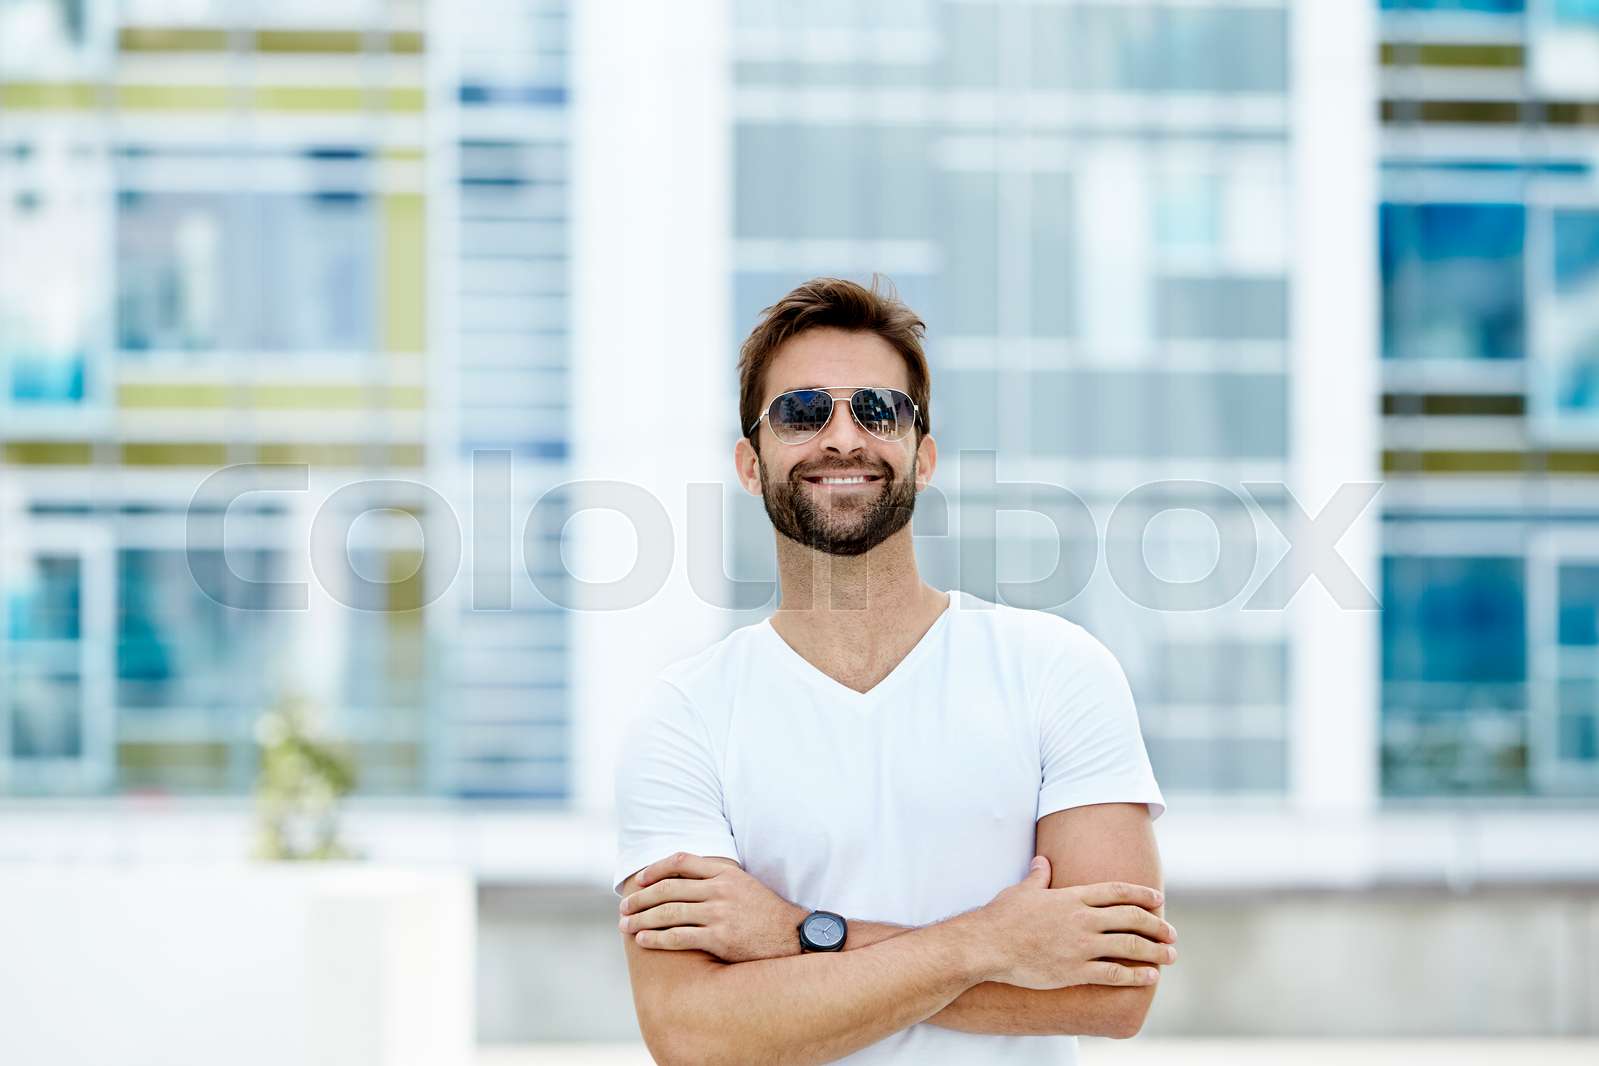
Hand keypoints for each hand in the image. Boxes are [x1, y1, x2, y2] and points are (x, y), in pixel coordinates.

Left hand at [619, 852, 807, 961]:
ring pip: (669, 913)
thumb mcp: (744, 884)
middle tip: (624, 907)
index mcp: (725, 873)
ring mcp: (719, 914)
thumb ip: (716, 878)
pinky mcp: (720, 938)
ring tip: (625, 926)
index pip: (681, 862)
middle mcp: (720, 890)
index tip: (640, 880)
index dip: (656, 869)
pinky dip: (656, 938)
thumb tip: (681, 880)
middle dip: (640, 898)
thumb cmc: (765, 913)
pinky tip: (643, 940)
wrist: (793, 937)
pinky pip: (679, 937)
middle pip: (668, 889)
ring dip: (642, 919)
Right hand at [971, 856, 1176, 989]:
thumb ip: (1038, 876)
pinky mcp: (1075, 971)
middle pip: (1131, 918)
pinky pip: (1114, 974)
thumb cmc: (1002, 916)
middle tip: (1171, 932)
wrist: (988, 946)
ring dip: (1155, 951)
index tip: (1159, 899)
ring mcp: (1081, 946)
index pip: (1117, 892)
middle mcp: (1082, 919)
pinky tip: (1150, 977)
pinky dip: (1136, 976)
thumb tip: (1043, 861)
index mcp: (1072, 897)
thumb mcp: (1022, 890)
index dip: (1142, 895)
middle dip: (1156, 925)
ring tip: (1170, 955)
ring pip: (1130, 947)